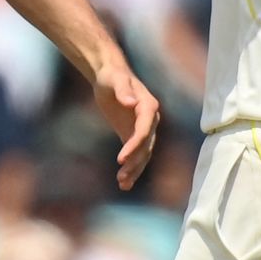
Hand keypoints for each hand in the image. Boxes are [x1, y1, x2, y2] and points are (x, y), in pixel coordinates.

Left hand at [92, 61, 160, 190]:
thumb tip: (131, 102)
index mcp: (149, 107)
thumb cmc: (113, 75)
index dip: (134, 146)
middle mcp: (150, 120)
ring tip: (122, 184)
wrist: (110, 75)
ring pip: (143, 154)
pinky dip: (131, 167)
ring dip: (134, 169)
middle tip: (121, 177)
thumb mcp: (115, 80)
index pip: (144, 131)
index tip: (120, 159)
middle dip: (134, 162)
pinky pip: (135, 153)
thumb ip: (123, 90)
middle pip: (146, 146)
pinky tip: (124, 183)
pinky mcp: (132, 133)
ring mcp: (143, 128)